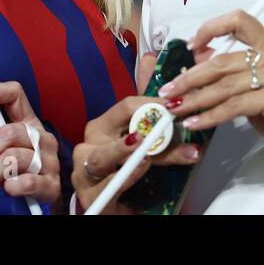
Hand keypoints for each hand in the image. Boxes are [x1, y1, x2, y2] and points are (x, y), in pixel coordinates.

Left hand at [0, 82, 60, 204]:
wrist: (43, 192)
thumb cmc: (19, 166)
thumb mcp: (4, 145)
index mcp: (30, 122)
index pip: (16, 93)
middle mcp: (44, 137)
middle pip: (9, 132)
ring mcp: (50, 160)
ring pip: (13, 158)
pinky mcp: (52, 184)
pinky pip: (27, 182)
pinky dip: (12, 186)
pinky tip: (11, 186)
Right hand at [69, 50, 201, 213]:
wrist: (107, 206)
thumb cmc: (119, 167)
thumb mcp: (137, 136)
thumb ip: (145, 103)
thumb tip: (152, 58)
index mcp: (101, 127)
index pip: (126, 107)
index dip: (152, 103)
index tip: (177, 103)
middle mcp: (88, 146)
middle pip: (117, 132)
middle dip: (145, 128)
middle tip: (167, 123)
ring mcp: (86, 173)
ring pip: (105, 159)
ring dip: (126, 154)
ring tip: (147, 153)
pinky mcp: (92, 198)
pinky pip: (107, 187)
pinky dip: (123, 179)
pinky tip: (138, 171)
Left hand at [158, 9, 263, 174]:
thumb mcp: (263, 91)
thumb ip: (238, 79)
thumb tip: (200, 68)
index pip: (240, 19)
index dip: (211, 27)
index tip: (191, 45)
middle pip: (222, 59)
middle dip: (190, 76)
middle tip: (167, 89)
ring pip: (225, 84)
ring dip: (194, 98)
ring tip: (175, 108)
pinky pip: (235, 106)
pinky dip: (211, 116)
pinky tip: (196, 122)